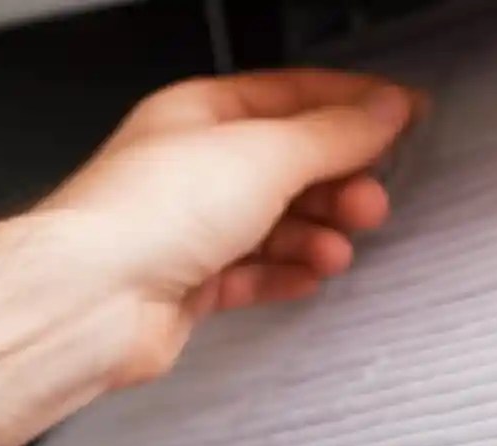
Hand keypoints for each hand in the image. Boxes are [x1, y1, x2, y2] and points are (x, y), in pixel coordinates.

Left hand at [37, 70, 422, 386]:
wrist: (92, 299)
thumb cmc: (150, 213)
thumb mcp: (265, 154)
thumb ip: (335, 134)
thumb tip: (386, 110)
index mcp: (202, 112)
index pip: (294, 95)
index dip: (354, 104)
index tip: (404, 118)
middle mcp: (195, 166)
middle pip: (291, 165)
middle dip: (339, 183)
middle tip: (371, 200)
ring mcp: (192, 226)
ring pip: (277, 223)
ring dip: (317, 234)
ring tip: (338, 248)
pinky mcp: (192, 283)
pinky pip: (256, 272)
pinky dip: (288, 274)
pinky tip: (309, 277)